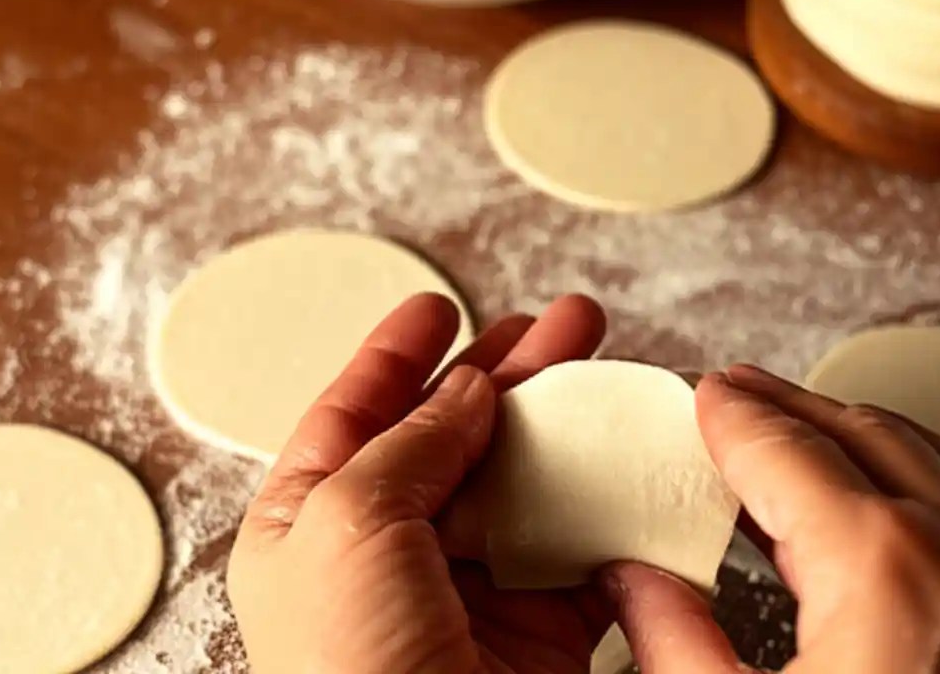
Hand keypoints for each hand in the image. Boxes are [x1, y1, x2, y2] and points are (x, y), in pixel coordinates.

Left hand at [227, 293, 612, 673]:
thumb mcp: (346, 526)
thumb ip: (409, 445)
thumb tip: (466, 390)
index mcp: (312, 527)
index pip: (355, 418)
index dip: (396, 356)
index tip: (436, 308)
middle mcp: (388, 555)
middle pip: (455, 437)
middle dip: (507, 373)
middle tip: (559, 325)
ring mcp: (466, 592)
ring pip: (525, 485)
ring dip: (567, 430)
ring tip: (606, 373)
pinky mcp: (537, 632)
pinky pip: (580, 551)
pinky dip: (609, 509)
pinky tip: (627, 466)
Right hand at [604, 364, 939, 673]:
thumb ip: (671, 642)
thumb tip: (629, 584)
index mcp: (881, 563)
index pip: (781, 445)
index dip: (727, 414)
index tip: (699, 397)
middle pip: (850, 426)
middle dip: (780, 405)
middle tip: (729, 400)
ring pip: (917, 445)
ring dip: (843, 428)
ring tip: (788, 434)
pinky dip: (909, 465)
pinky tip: (876, 482)